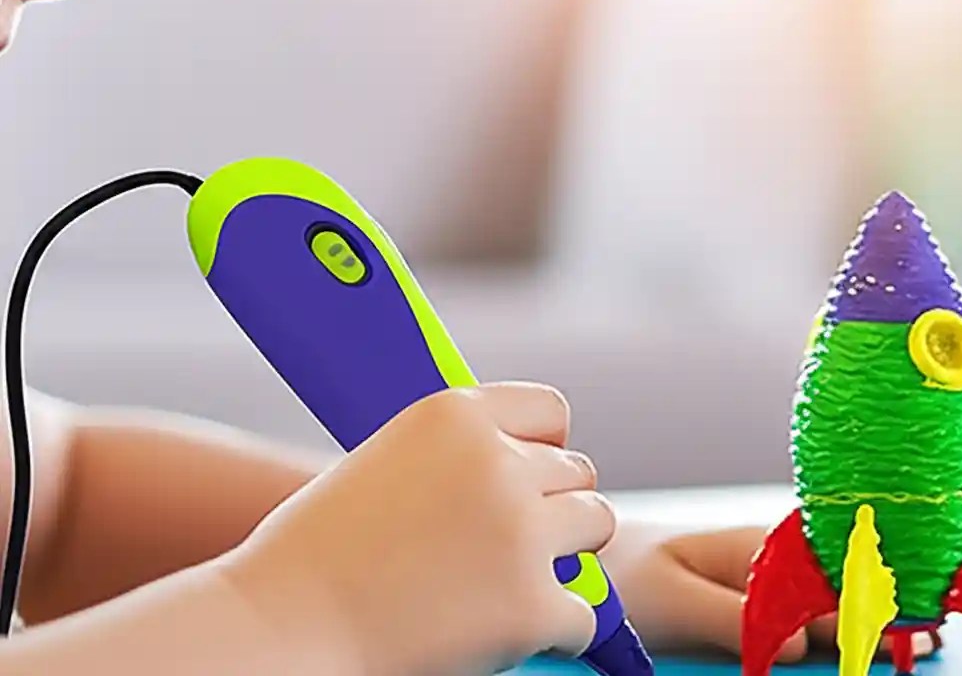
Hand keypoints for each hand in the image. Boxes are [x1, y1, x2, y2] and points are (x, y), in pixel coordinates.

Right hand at [218, 383, 615, 675]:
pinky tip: (503, 633)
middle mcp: (498, 462)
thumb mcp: (386, 463)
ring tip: (507, 583)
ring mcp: (521, 533)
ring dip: (566, 557)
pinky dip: (555, 630)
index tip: (528, 475)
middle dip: (551, 509)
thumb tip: (530, 473)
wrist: (282, 627)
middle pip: (578, 473)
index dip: (543, 448)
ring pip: (597, 526)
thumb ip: (459, 457)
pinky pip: (585, 613)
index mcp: (455, 414)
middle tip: (501, 547)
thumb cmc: (317, 555)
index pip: (550, 410)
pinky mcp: (534, 605)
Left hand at [601, 522, 937, 662]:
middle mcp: (767, 564)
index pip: (827, 577)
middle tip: (934, 641)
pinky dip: (833, 633)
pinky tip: (855, 645)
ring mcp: (762, 586)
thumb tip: (796, 641)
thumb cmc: (620, 574)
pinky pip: (799, 621)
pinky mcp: (749, 608)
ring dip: (866, 623)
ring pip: (826, 607)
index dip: (874, 600)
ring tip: (919, 644)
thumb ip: (732, 618)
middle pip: (838, 593)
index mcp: (755, 551)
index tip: (913, 623)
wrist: (583, 561)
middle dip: (885, 614)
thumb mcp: (670, 599)